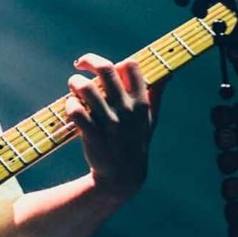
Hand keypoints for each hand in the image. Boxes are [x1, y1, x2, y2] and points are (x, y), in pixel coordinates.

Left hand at [65, 53, 160, 201]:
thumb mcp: (151, 119)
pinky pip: (76, 110)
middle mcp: (126, 109)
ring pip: (86, 88)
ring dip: (75, 82)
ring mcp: (109, 122)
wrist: (123, 176)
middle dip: (88, 60)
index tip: (107, 69)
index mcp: (141, 102)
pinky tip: (71, 106)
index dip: (116, 62)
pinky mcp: (92, 135)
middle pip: (105, 69)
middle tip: (79, 64)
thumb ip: (157, 94)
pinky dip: (69, 104)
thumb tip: (168, 74)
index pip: (130, 65)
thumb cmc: (136, 142)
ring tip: (74, 86)